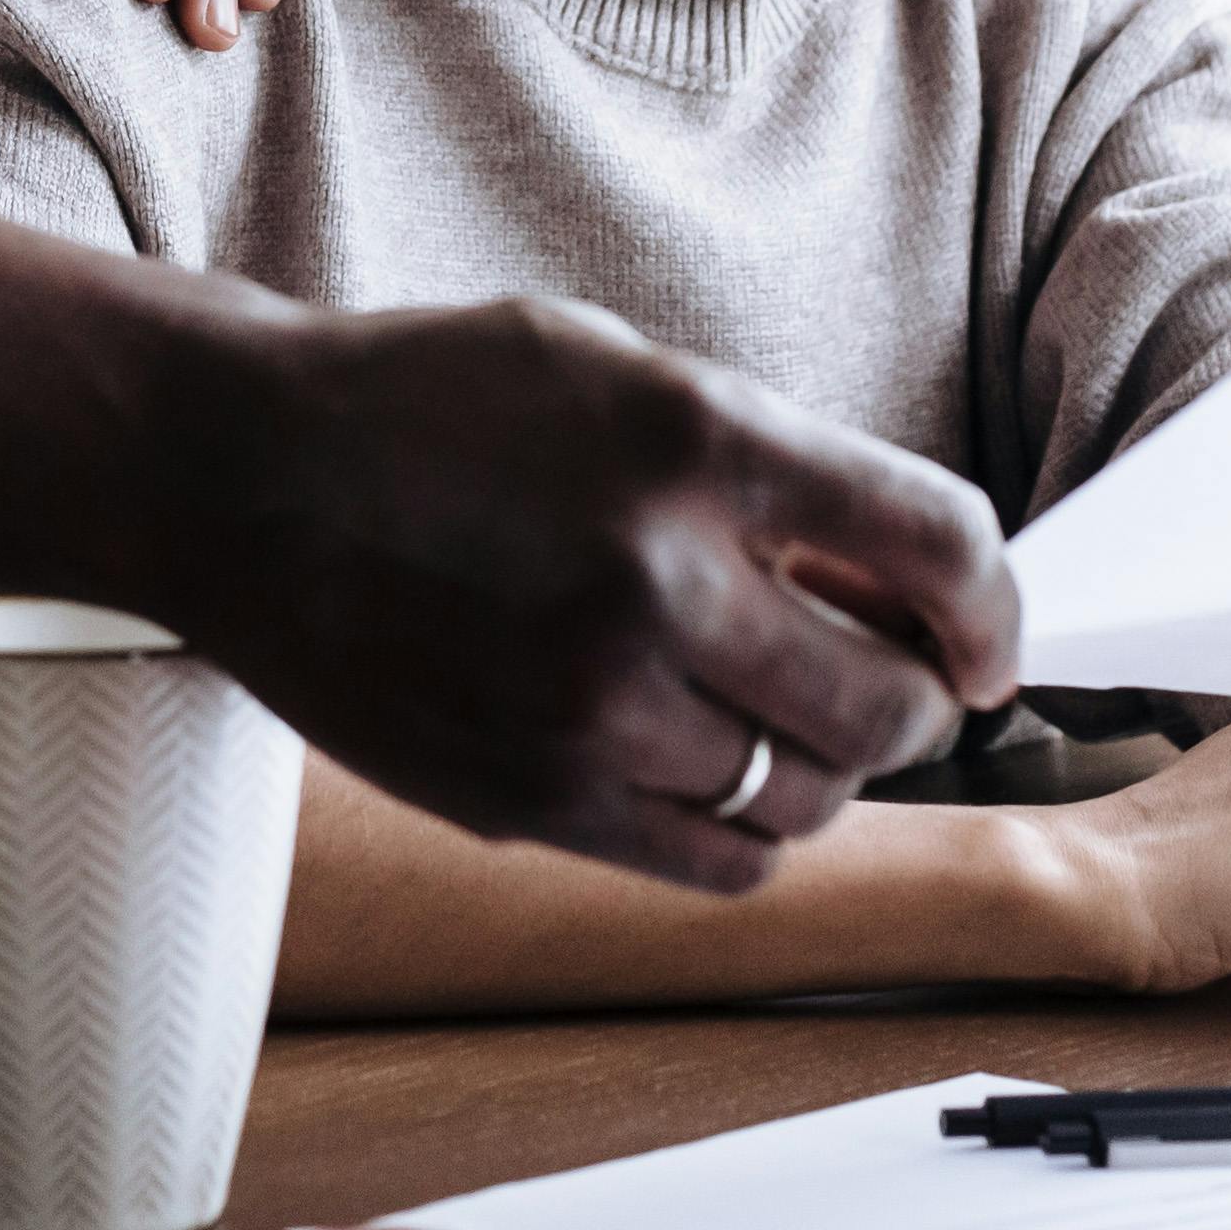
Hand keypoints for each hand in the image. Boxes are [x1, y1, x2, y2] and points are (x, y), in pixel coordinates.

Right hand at [143, 289, 1025, 893]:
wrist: (236, 475)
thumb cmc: (430, 405)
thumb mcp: (614, 365)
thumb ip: (763, 465)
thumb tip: (903, 594)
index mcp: (691, 438)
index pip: (939, 544)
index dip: (994, 605)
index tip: (985, 634)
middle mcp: (653, 578)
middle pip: (890, 701)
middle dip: (918, 696)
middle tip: (886, 676)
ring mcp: (589, 704)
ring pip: (808, 795)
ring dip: (825, 765)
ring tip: (775, 715)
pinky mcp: (531, 798)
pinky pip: (717, 864)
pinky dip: (751, 833)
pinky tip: (713, 772)